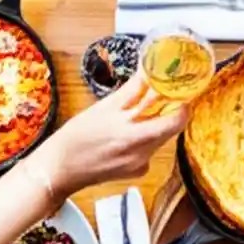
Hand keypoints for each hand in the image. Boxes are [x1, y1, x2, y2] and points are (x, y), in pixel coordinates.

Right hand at [39, 74, 186, 192]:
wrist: (60, 169)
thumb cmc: (75, 139)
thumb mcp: (103, 108)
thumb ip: (131, 91)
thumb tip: (148, 72)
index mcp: (134, 135)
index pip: (176, 120)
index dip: (183, 104)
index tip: (180, 92)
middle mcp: (142, 153)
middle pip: (170, 129)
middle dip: (167, 112)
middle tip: (158, 99)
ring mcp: (140, 164)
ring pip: (159, 138)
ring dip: (153, 125)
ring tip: (132, 117)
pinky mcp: (137, 172)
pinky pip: (149, 150)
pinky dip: (143, 139)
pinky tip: (124, 137)